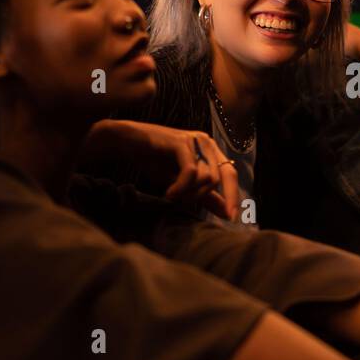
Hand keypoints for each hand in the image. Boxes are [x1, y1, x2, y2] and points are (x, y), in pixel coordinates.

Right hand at [89, 120, 238, 218]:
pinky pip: (191, 172)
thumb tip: (226, 213)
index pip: (231, 174)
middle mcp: (207, 143)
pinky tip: (169, 193)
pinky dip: (181, 187)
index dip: (233, 196)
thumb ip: (204, 196)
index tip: (232, 218)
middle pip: (224, 176)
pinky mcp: (181, 141)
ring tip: (173, 196)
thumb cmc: (153, 160)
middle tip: (195, 207)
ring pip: (207, 176)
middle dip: (211, 197)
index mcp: (210, 151)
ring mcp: (195, 140)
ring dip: (190, 193)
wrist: (127, 143)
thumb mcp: (181, 183)